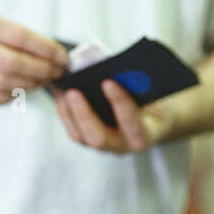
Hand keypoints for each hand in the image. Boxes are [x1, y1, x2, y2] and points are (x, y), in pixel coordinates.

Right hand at [0, 14, 67, 106]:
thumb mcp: (2, 25)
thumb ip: (28, 39)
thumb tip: (60, 58)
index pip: (20, 37)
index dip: (46, 49)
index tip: (63, 58)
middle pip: (13, 64)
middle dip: (42, 70)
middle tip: (57, 73)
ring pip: (5, 83)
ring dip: (32, 84)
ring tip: (44, 79)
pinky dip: (13, 95)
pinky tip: (22, 88)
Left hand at [53, 79, 171, 152]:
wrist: (150, 117)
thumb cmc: (153, 102)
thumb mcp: (151, 95)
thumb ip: (136, 86)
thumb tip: (111, 68)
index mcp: (144, 135)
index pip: (132, 125)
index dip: (120, 104)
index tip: (108, 82)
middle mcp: (122, 146)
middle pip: (98, 138)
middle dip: (84, 114)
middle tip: (74, 91)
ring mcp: (104, 145)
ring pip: (81, 136)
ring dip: (70, 112)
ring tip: (64, 90)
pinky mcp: (90, 140)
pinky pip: (74, 131)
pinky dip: (65, 112)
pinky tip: (61, 95)